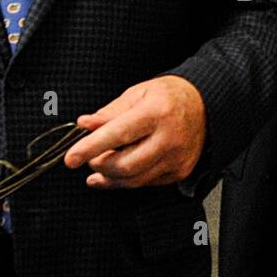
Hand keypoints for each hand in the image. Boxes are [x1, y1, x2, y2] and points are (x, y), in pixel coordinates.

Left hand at [63, 76, 206, 189]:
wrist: (206, 107)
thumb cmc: (169, 97)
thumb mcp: (137, 94)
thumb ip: (110, 112)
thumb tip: (84, 124)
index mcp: (156, 113)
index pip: (118, 134)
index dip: (90, 147)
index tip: (70, 158)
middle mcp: (169, 138)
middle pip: (125, 165)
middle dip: (99, 164)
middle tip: (89, 157)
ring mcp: (176, 159)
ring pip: (134, 180)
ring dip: (109, 176)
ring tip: (97, 166)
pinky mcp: (179, 172)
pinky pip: (145, 183)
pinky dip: (126, 180)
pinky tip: (114, 174)